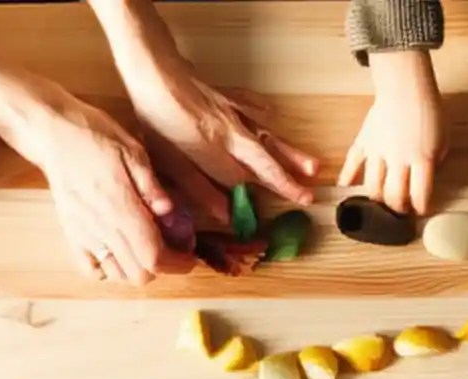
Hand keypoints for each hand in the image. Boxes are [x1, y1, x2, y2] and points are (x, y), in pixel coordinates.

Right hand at [7, 85, 171, 284]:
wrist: (54, 134)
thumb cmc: (96, 137)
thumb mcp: (133, 151)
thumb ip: (153, 187)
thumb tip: (172, 214)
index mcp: (121, 208)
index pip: (153, 256)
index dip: (177, 264)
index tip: (190, 257)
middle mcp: (102, 228)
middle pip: (139, 274)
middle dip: (163, 268)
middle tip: (174, 249)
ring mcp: (84, 235)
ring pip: (117, 275)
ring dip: (139, 269)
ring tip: (149, 249)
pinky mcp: (71, 234)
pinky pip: (90, 270)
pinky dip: (109, 270)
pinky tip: (119, 252)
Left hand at [127, 55, 317, 205]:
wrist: (154, 71)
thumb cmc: (155, 118)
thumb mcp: (170, 161)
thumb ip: (199, 189)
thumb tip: (224, 213)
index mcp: (214, 152)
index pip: (242, 182)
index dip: (254, 200)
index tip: (264, 217)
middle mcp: (231, 135)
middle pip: (264, 162)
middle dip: (287, 181)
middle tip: (309, 197)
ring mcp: (232, 114)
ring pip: (267, 137)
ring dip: (290, 152)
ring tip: (313, 167)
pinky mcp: (227, 98)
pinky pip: (251, 107)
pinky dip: (262, 113)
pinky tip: (272, 117)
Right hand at [339, 51, 445, 214]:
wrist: (406, 85)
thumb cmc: (428, 109)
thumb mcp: (444, 137)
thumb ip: (436, 160)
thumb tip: (429, 175)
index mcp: (422, 159)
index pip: (420, 194)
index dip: (420, 208)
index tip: (420, 211)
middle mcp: (398, 159)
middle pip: (393, 196)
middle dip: (397, 208)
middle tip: (400, 210)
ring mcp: (378, 151)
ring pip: (372, 186)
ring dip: (377, 198)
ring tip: (380, 201)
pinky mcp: (364, 141)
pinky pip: (352, 162)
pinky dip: (347, 176)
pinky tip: (345, 187)